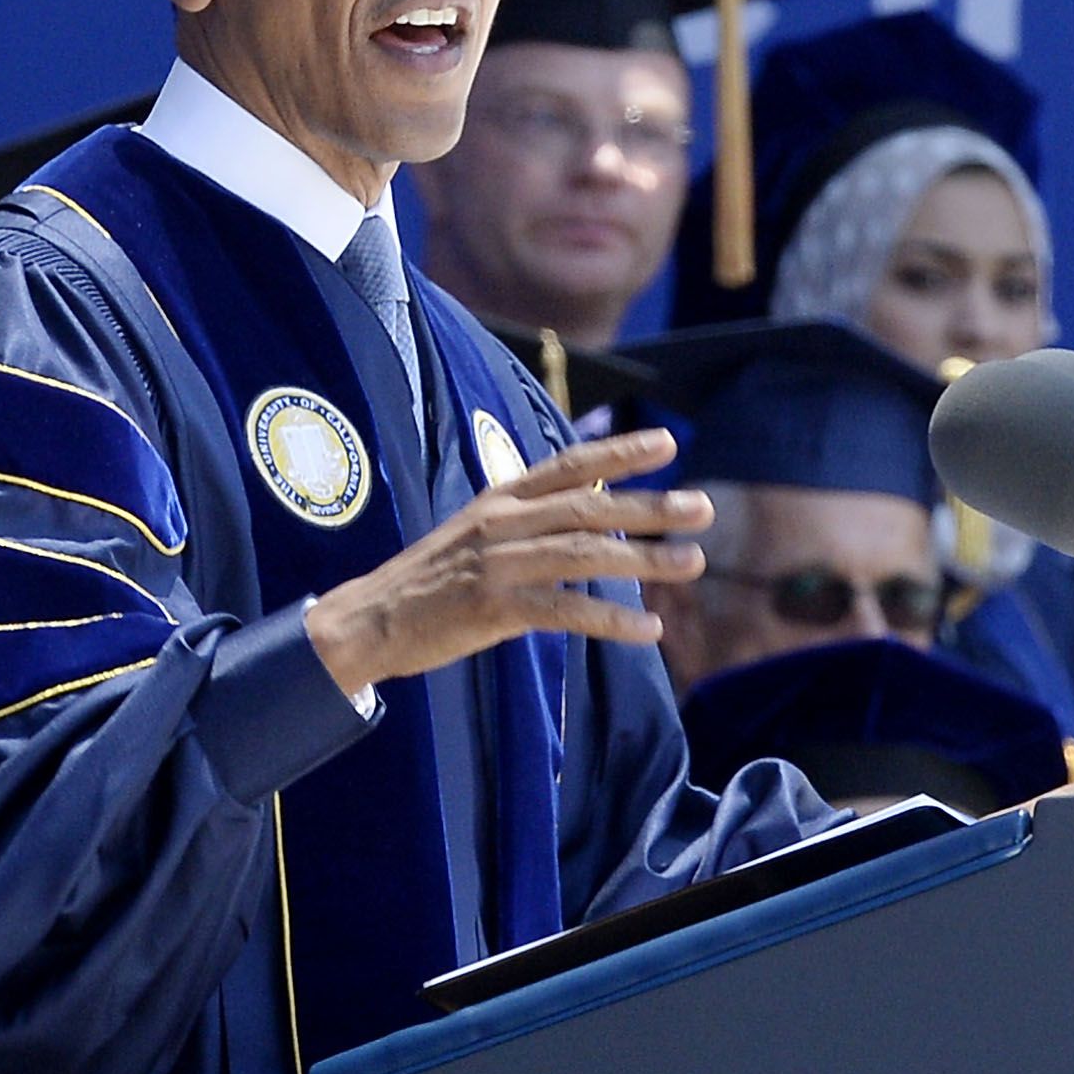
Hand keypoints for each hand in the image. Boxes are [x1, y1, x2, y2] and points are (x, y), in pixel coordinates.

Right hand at [305, 428, 711, 694]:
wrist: (371, 618)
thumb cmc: (432, 579)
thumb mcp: (479, 532)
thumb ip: (531, 520)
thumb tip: (594, 516)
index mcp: (501, 497)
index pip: (569, 465)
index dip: (619, 452)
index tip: (668, 443)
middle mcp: (502, 521)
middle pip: (589, 506)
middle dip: (651, 506)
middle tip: (702, 509)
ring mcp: (496, 563)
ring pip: (584, 554)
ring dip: (644, 560)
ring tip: (693, 563)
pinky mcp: (491, 607)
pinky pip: (563, 610)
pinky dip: (609, 618)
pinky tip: (648, 630)